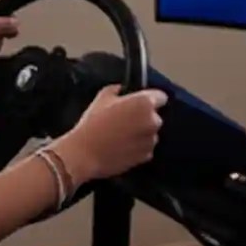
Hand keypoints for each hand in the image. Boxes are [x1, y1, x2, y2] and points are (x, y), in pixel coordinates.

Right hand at [50, 85, 168, 186]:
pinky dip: (138, 146)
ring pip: (150, 133)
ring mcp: (151, 140)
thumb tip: (122, 90)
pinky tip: (122, 147)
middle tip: (126, 120)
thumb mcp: (101, 98)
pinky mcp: (146, 156)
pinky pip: (146, 147)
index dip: (150, 98)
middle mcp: (153, 121)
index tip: (139, 102)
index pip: (161, 97)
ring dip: (142, 132)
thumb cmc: (93, 122)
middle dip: (144, 117)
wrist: (85, 154)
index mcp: (144, 103)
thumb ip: (116, 90)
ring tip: (122, 136)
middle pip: (154, 116)